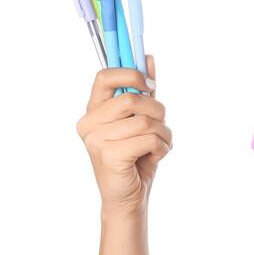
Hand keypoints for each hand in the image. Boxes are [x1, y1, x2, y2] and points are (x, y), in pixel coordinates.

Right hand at [76, 59, 167, 217]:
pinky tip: (154, 157)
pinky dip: (162, 148)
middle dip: (158, 111)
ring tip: (159, 145)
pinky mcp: (109, 155)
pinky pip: (149, 140)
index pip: (105, 76)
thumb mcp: (142, 120)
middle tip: (161, 126)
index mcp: (94, 110)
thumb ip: (143, 91)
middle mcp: (89, 122)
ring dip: (164, 134)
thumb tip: (148, 57)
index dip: (131, 74)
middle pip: (132, 99)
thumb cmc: (136, 157)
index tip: (150, 85)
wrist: (129, 196)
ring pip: (146, 121)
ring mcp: (96, 139)